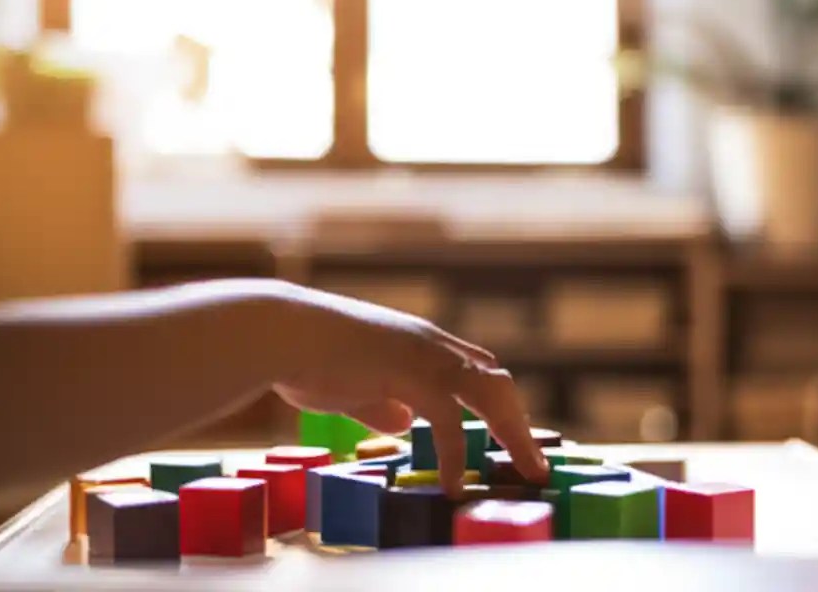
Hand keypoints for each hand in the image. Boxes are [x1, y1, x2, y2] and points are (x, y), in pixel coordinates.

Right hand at [268, 283, 548, 495]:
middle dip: (520, 424)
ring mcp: (424, 355)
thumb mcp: (355, 384)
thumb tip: (402, 422)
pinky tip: (452, 485)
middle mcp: (433, 344)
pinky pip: (448, 420)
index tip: (515, 437)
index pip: (480, 370)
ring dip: (512, 436)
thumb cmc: (307, 356)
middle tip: (536, 465)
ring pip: (491, 394)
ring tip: (526, 473)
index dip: (500, 404)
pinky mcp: (409, 373)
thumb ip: (383, 402)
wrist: (280, 333)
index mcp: (423, 343)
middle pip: (498, 381)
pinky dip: (455, 455)